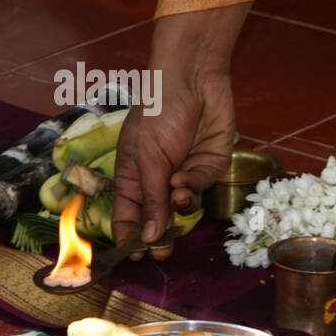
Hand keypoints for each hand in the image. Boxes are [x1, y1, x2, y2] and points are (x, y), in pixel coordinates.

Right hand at [112, 5, 247, 257]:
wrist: (194, 79)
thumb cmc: (158, 113)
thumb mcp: (148, 159)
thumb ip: (151, 200)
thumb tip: (149, 238)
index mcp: (131, 176)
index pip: (127, 215)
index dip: (130, 236)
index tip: (135, 255)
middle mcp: (157, 179)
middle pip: (158, 217)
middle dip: (162, 234)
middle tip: (164, 251)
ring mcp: (183, 172)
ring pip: (183, 206)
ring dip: (180, 204)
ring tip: (177, 191)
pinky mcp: (208, 165)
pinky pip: (201, 187)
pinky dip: (195, 184)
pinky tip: (187, 174)